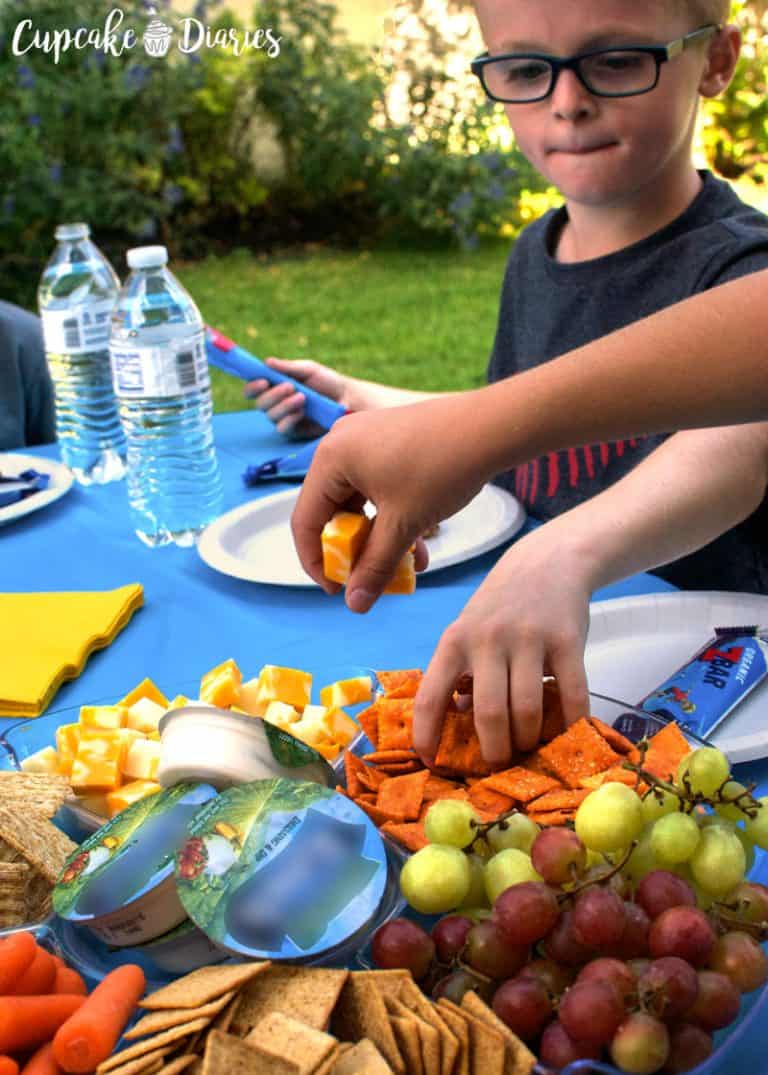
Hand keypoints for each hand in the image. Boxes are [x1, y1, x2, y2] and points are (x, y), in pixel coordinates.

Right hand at [244, 356, 349, 437]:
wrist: (347, 399)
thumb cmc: (327, 382)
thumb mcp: (308, 370)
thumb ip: (287, 367)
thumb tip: (266, 362)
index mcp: (275, 386)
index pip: (254, 389)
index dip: (252, 386)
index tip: (263, 381)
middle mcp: (276, 403)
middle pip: (260, 403)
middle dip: (273, 394)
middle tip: (290, 387)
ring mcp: (284, 418)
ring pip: (270, 415)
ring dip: (284, 405)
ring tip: (302, 397)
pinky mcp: (294, 431)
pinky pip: (282, 428)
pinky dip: (289, 419)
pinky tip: (302, 413)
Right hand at [291, 392, 493, 610]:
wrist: (491, 427)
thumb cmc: (442, 469)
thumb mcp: (404, 525)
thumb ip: (374, 566)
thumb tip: (353, 605)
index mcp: (331, 459)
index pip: (305, 521)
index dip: (316, 562)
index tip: (336, 589)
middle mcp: (341, 444)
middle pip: (332, 512)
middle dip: (355, 551)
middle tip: (371, 579)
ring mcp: (366, 439)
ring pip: (360, 503)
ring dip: (380, 539)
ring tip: (407, 567)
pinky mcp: (389, 440)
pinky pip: (378, 487)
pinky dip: (393, 517)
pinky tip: (420, 544)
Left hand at [413, 528, 593, 766]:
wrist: (548, 562)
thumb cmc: (500, 607)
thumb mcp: (469, 632)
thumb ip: (463, 672)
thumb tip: (459, 725)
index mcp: (454, 641)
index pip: (430, 697)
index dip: (427, 735)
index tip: (431, 763)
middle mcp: (487, 640)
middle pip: (489, 713)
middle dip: (495, 750)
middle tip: (500, 764)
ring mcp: (528, 639)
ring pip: (527, 709)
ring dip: (529, 740)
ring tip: (530, 747)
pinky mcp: (566, 640)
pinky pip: (571, 695)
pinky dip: (571, 722)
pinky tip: (568, 733)